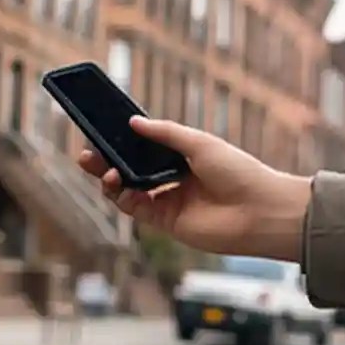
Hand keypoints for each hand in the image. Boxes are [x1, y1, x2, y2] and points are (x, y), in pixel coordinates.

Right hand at [77, 117, 311, 261]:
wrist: (258, 211)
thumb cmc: (238, 172)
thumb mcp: (199, 143)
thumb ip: (165, 134)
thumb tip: (133, 122)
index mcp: (183, 158)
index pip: (145, 149)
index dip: (123, 142)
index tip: (103, 131)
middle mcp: (173, 179)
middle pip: (131, 169)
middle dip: (107, 161)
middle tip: (87, 152)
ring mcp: (168, 201)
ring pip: (127, 189)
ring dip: (109, 178)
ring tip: (99, 167)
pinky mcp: (165, 222)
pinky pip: (134, 208)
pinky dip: (120, 196)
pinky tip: (116, 183)